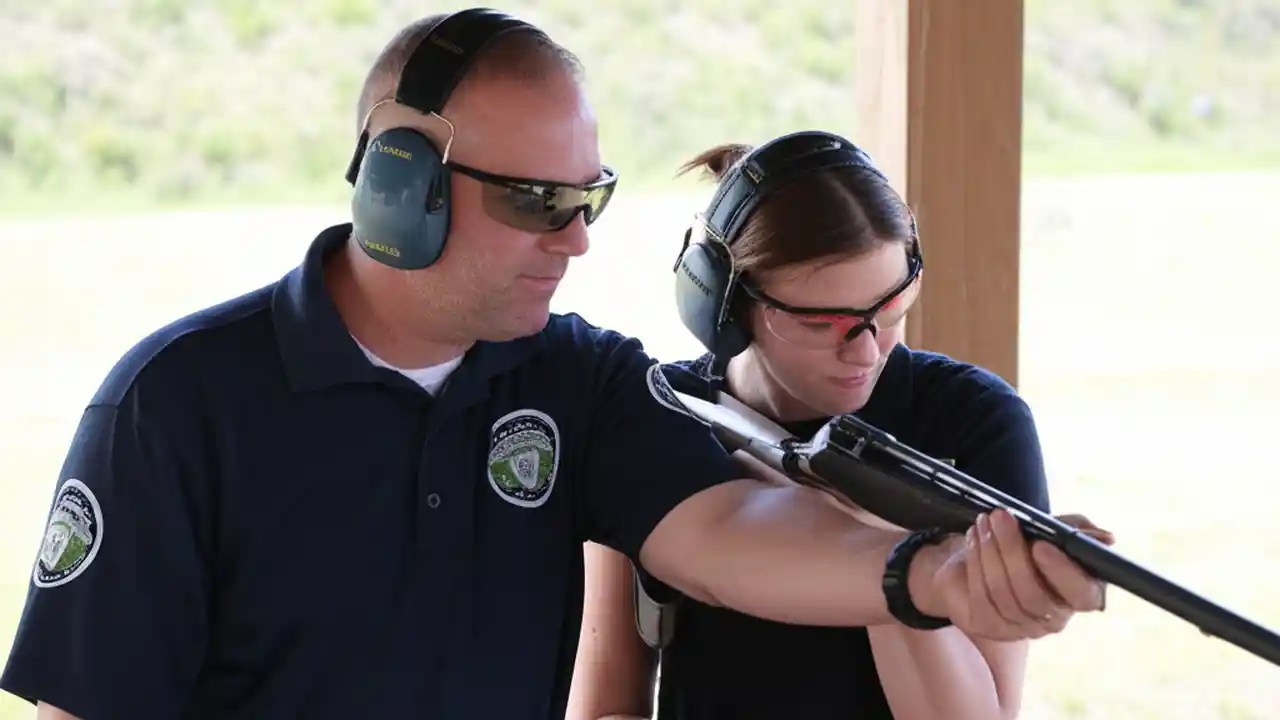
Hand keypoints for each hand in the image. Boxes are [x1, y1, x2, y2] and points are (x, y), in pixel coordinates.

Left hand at [909, 509, 1111, 640]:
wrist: (982, 557)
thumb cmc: (1026, 545)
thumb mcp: (1051, 531)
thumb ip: (1075, 532)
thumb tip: (1105, 538)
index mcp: (1080, 595)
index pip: (1082, 595)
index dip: (1062, 573)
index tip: (1041, 545)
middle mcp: (1054, 618)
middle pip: (1033, 594)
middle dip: (1012, 550)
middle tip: (1000, 517)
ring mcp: (1020, 628)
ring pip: (1003, 594)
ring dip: (990, 551)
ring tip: (984, 522)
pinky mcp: (988, 626)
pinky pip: (980, 596)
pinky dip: (975, 562)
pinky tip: (974, 539)